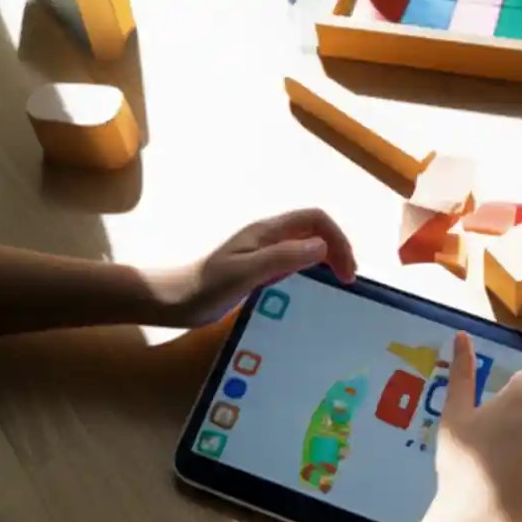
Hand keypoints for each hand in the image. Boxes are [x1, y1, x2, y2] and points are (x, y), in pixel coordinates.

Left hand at [147, 208, 355, 327]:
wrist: (174, 301)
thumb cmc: (207, 288)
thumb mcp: (247, 273)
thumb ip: (283, 257)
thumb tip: (323, 247)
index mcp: (267, 232)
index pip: (316, 219)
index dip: (337, 239)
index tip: (346, 272)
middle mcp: (268, 237)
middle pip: (314, 230)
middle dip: (337, 248)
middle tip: (347, 280)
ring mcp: (263, 252)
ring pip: (306, 244)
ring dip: (327, 258)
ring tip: (337, 282)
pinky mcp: (257, 268)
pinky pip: (293, 261)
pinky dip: (311, 270)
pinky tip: (311, 289)